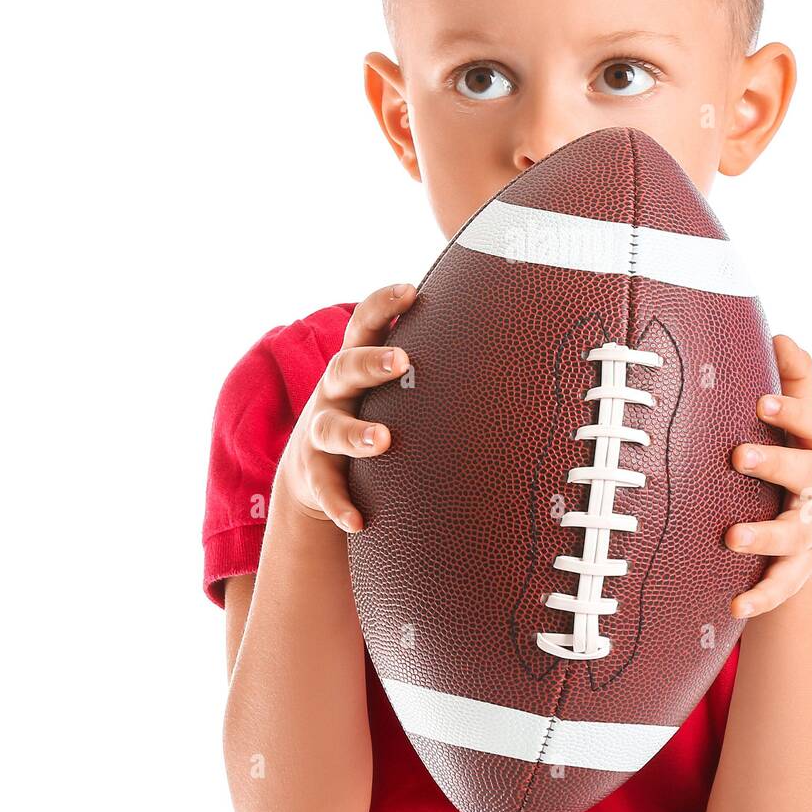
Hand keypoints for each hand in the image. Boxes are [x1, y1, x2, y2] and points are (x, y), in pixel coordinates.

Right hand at [272, 281, 415, 533]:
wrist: (315, 469)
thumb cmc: (372, 413)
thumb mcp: (388, 386)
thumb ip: (424, 363)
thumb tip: (496, 332)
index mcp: (356, 363)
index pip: (364, 324)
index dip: (383, 304)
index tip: (411, 290)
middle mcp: (334, 392)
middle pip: (344, 368)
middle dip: (371, 362)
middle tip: (401, 359)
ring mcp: (321, 432)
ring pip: (331, 428)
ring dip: (356, 434)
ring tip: (384, 440)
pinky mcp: (315, 473)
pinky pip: (325, 489)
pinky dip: (339, 504)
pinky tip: (358, 521)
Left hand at [725, 335, 811, 617]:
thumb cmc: (796, 460)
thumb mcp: (800, 425)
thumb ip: (795, 382)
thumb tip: (782, 333)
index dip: (793, 412)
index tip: (759, 401)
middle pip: (808, 475)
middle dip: (776, 464)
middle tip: (738, 455)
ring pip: (794, 535)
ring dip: (765, 534)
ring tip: (731, 537)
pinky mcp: (798, 570)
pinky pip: (781, 586)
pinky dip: (760, 597)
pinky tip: (735, 605)